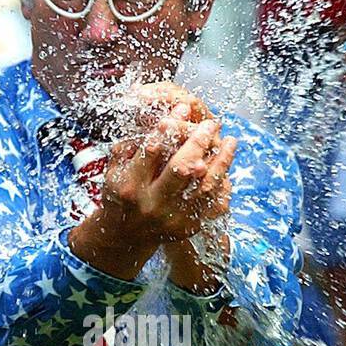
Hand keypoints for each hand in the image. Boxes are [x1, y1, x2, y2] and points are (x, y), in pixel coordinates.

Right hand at [103, 115, 235, 243]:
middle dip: (198, 142)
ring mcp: (173, 219)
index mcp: (131, 186)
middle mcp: (152, 204)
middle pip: (181, 168)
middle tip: (210, 124)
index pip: (153, 151)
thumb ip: (130, 145)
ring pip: (204, 186)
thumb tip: (162, 120)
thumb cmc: (120, 194)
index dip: (170, 127)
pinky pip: (213, 203)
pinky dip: (222, 183)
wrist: (124, 236)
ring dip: (221, 161)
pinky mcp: (188, 227)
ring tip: (230, 141)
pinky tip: (226, 167)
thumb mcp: (115, 169)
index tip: (183, 109)